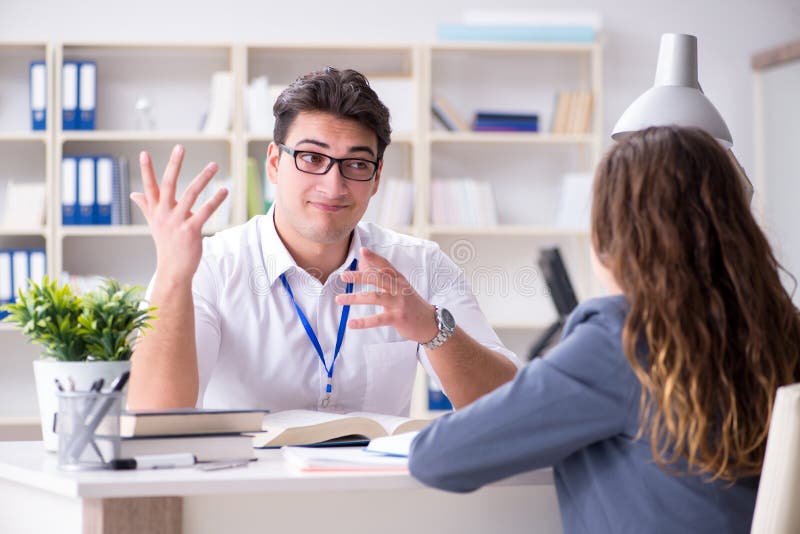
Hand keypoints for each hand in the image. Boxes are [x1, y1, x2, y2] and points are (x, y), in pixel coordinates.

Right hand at [130, 145, 227, 283]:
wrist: (173, 269)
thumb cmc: (166, 244)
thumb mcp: (154, 224)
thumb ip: (146, 206)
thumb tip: (134, 194)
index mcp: (156, 211)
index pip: (149, 187)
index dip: (146, 170)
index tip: (144, 153)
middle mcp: (164, 214)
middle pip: (168, 184)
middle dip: (174, 165)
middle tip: (180, 147)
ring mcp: (177, 222)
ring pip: (190, 195)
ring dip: (203, 178)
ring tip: (214, 166)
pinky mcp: (191, 231)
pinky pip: (205, 212)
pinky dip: (215, 200)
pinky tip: (224, 191)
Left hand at [336, 247, 438, 343]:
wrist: (430, 322)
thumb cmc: (411, 304)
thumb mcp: (399, 288)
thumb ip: (382, 276)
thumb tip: (362, 263)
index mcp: (399, 280)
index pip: (386, 265)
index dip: (374, 257)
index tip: (362, 251)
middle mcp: (399, 289)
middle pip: (378, 278)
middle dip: (360, 276)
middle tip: (344, 276)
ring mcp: (399, 303)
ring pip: (375, 297)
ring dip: (355, 298)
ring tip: (339, 299)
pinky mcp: (398, 318)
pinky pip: (378, 319)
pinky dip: (363, 322)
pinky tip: (351, 323)